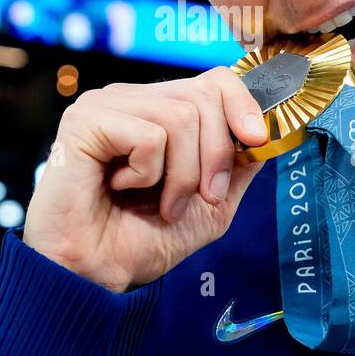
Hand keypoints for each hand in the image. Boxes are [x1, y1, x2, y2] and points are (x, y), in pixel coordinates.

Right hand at [22, 66, 268, 291]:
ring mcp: (105, 105)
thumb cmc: (140, 241)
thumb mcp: (210, 205)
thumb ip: (237, 166)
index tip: (257, 141)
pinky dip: (147, 174)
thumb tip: (268, 132)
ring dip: (182, 175)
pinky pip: (150, 136)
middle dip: (216, 155)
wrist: (95, 276)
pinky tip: (120, 188)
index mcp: (158, 110)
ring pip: (181, 116)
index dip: (244, 105)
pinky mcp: (86, 121)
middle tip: (202, 198)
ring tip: (160, 203)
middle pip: (204, 95)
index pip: (214, 79)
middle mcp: (131, 98)